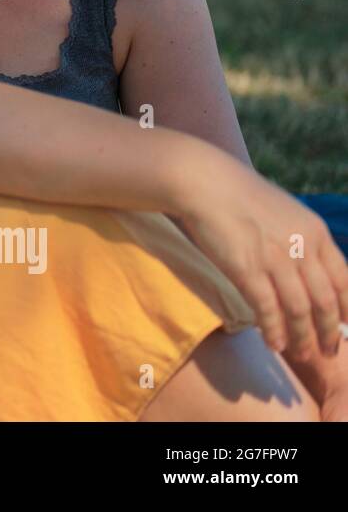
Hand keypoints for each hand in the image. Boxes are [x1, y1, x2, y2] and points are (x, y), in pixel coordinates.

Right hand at [177, 164, 347, 360]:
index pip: (344, 280)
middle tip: (328, 351)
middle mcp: (302, 248)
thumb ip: (302, 237)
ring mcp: (275, 259)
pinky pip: (267, 308)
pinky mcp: (247, 269)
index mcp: (316, 232)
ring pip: (300, 309)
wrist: (204, 182)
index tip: (346, 327)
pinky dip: (274, 330)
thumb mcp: (286, 211)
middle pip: (326, 300)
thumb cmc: (239, 194)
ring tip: (303, 355)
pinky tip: (275, 344)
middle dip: (329, 331)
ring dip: (303, 337)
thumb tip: (308, 263)